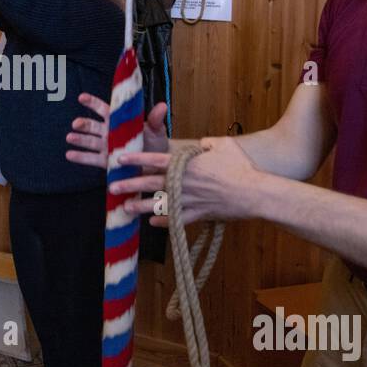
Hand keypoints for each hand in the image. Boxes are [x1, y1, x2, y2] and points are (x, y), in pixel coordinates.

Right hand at [66, 93, 168, 168]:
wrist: (157, 163)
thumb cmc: (155, 142)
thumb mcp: (157, 129)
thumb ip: (155, 119)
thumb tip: (162, 106)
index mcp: (119, 121)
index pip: (104, 109)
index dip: (92, 103)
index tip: (82, 98)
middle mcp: (110, 133)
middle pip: (93, 126)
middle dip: (84, 124)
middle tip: (76, 123)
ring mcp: (107, 147)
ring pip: (90, 142)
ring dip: (79, 139)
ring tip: (70, 138)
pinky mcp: (107, 162)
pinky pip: (92, 159)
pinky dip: (81, 157)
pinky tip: (70, 154)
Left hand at [111, 136, 266, 226]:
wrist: (254, 193)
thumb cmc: (240, 166)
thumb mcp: (223, 145)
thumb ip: (207, 143)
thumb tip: (202, 143)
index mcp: (187, 164)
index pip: (155, 160)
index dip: (136, 159)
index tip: (119, 159)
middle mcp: (184, 182)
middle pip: (150, 183)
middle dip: (130, 185)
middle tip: (112, 187)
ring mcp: (190, 200)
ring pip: (159, 204)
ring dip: (141, 206)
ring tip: (126, 208)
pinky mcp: (199, 214)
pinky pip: (177, 220)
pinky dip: (165, 222)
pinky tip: (153, 223)